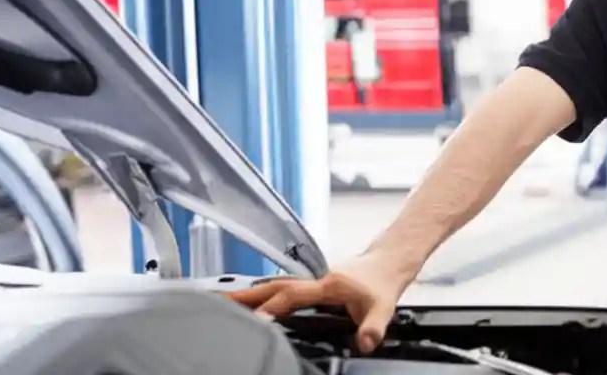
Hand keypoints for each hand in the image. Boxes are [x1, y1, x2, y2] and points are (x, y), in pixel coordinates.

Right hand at [226, 250, 414, 353]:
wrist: (389, 263)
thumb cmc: (383, 283)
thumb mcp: (383, 308)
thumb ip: (373, 327)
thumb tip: (364, 343)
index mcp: (328, 285)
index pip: (293, 295)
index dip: (273, 307)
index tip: (256, 320)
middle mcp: (315, 279)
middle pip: (273, 285)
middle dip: (246, 295)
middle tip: (217, 301)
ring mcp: (312, 280)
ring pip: (275, 284)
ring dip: (250, 293)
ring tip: (223, 302)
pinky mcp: (311, 283)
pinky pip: (281, 287)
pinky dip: (263, 294)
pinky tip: (251, 304)